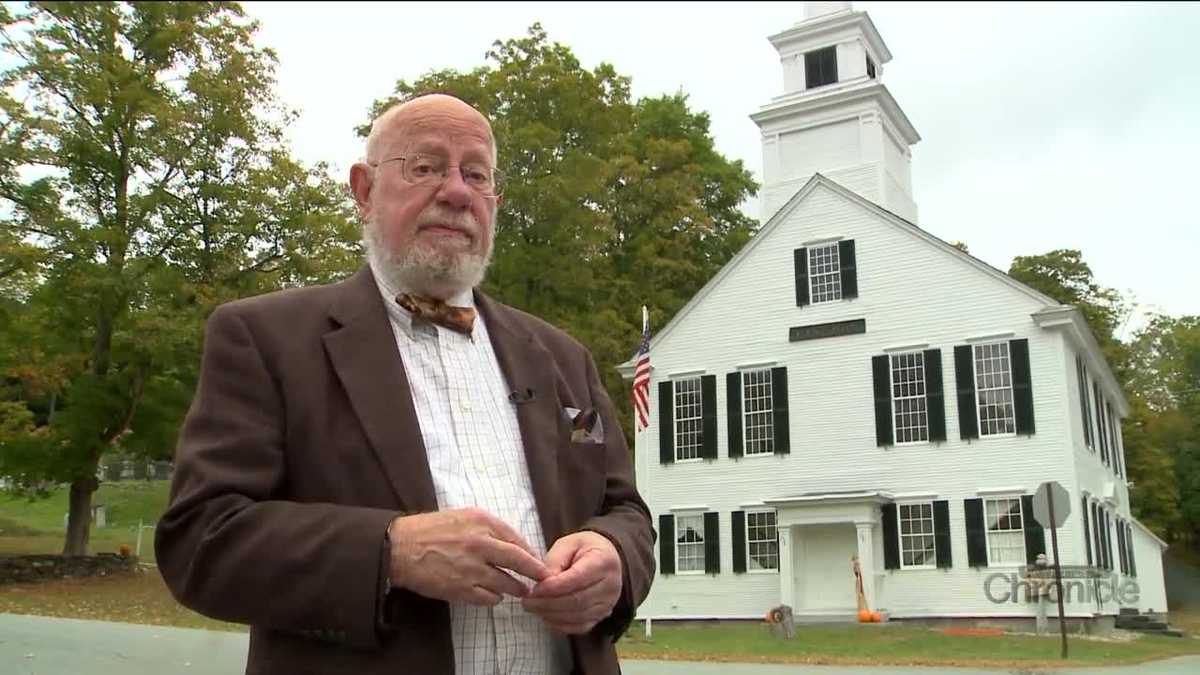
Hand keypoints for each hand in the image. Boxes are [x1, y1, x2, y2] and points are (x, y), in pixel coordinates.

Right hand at [388, 507, 549, 605]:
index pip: (517, 540)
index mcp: (482, 523)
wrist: (400, 548)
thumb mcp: (463, 516)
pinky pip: (489, 599)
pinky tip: (493, 594)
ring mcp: (472, 569)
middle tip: (544, 579)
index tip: (539, 562)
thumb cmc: (430, 530)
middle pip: (519, 562)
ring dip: (516, 588)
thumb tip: (514, 544)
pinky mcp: (461, 590)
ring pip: (507, 584)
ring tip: (519, 589)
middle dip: (535, 572)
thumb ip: (489, 528)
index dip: (531, 553)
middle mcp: (480, 544)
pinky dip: (495, 598)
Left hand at [522, 531, 621, 634]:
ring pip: (578, 616)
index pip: (577, 579)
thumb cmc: (583, 549)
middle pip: (577, 601)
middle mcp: (611, 585)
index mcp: (603, 561)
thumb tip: (543, 585)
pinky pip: (581, 626)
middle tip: (527, 602)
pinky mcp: (603, 615)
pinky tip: (546, 616)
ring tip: (534, 608)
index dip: (553, 587)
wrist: (606, 558)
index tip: (534, 590)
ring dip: (552, 615)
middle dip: (548, 604)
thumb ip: (554, 562)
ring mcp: (609, 603)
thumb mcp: (567, 544)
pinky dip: (561, 624)